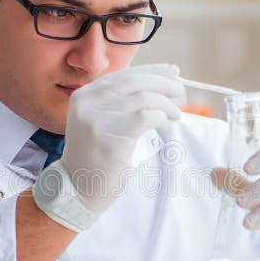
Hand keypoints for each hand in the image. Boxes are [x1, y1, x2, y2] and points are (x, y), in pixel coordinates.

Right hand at [60, 64, 184, 212]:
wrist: (78, 189)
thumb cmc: (96, 156)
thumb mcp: (99, 121)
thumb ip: (119, 102)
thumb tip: (163, 79)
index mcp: (84, 95)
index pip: (124, 74)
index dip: (153, 71)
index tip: (174, 72)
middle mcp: (87, 103)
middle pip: (135, 82)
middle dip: (164, 84)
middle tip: (181, 93)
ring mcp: (97, 120)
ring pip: (144, 98)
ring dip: (166, 104)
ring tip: (176, 114)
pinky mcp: (110, 139)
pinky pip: (146, 117)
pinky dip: (161, 118)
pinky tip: (164, 124)